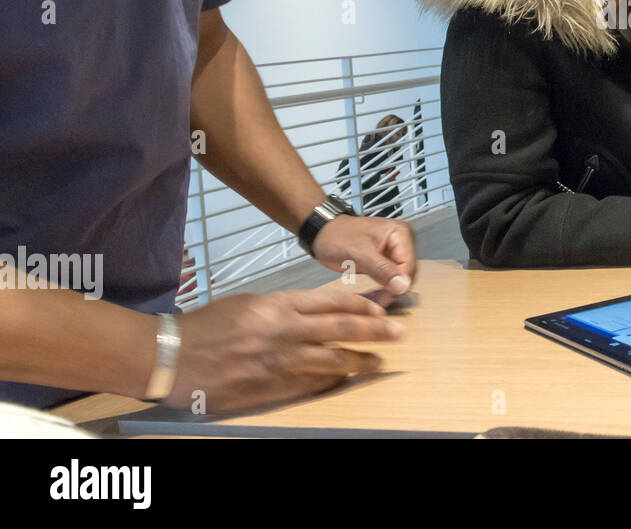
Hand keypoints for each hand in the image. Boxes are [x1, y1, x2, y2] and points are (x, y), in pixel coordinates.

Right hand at [162, 289, 403, 411]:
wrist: (172, 356)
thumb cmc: (208, 326)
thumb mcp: (250, 303)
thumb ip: (284, 307)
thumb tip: (315, 312)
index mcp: (279, 304)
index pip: (333, 302)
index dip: (362, 306)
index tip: (383, 309)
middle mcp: (285, 330)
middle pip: (342, 328)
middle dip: (375, 330)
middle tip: (399, 333)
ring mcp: (279, 360)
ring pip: (333, 359)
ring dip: (361, 361)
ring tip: (380, 362)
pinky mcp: (270, 387)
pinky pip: (311, 383)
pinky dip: (332, 380)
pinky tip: (346, 379)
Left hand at [312, 214, 417, 306]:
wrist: (323, 235)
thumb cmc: (337, 236)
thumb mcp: (359, 253)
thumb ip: (382, 269)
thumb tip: (402, 285)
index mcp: (400, 233)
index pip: (409, 265)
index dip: (400, 283)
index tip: (387, 296)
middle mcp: (401, 241)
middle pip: (408, 273)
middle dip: (395, 288)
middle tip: (379, 300)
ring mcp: (395, 252)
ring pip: (401, 279)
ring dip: (390, 291)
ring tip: (376, 299)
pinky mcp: (387, 261)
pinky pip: (392, 280)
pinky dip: (384, 289)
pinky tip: (375, 295)